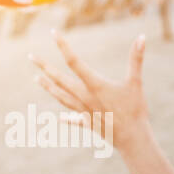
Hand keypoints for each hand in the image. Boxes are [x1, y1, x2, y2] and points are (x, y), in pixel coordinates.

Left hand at [30, 30, 148, 150]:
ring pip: (61, 96)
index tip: (53, 33)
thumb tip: (142, 37)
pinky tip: (59, 118)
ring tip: (36, 79)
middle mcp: (84, 97)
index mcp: (94, 85)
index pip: (74, 61)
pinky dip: (66, 117)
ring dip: (48, 87)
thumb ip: (137, 59)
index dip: (63, 46)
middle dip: (44, 66)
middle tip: (30, 56)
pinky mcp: (87, 123)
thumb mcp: (136, 82)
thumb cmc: (135, 110)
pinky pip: (73, 118)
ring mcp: (83, 111)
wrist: (132, 140)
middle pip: (59, 79)